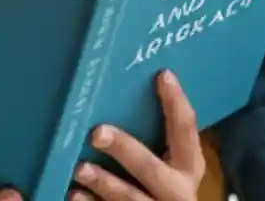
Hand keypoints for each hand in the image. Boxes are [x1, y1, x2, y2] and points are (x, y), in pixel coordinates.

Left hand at [70, 70, 204, 200]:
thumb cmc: (162, 185)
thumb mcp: (172, 166)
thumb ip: (158, 141)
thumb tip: (122, 94)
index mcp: (188, 168)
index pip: (186, 131)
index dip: (177, 104)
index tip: (163, 75)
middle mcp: (177, 190)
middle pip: (151, 168)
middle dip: (125, 149)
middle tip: (97, 133)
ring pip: (130, 198)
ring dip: (104, 182)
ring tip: (80, 169)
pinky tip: (75, 195)